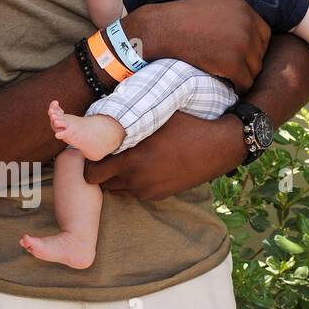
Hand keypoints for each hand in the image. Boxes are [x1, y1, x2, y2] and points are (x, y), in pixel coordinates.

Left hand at [83, 108, 247, 199]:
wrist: (219, 146)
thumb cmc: (187, 124)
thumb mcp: (155, 117)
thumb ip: (128, 121)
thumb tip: (104, 113)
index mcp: (131, 160)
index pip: (91, 173)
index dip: (89, 161)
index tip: (93, 150)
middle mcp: (136, 180)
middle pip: (101, 184)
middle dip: (100, 171)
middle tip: (107, 155)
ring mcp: (148, 190)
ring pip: (117, 189)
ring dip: (116, 177)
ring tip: (125, 160)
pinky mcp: (159, 195)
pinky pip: (135, 192)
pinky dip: (133, 183)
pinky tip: (143, 167)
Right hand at [129, 0, 269, 92]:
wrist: (159, 30)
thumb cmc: (180, 20)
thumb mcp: (213, 6)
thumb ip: (233, 15)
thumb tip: (248, 30)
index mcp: (243, 8)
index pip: (264, 34)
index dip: (253, 47)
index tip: (239, 55)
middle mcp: (246, 23)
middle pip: (261, 53)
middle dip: (248, 62)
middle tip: (230, 68)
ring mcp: (241, 43)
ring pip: (255, 70)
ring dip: (242, 76)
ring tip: (225, 76)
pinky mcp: (231, 62)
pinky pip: (245, 82)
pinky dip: (236, 87)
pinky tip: (224, 84)